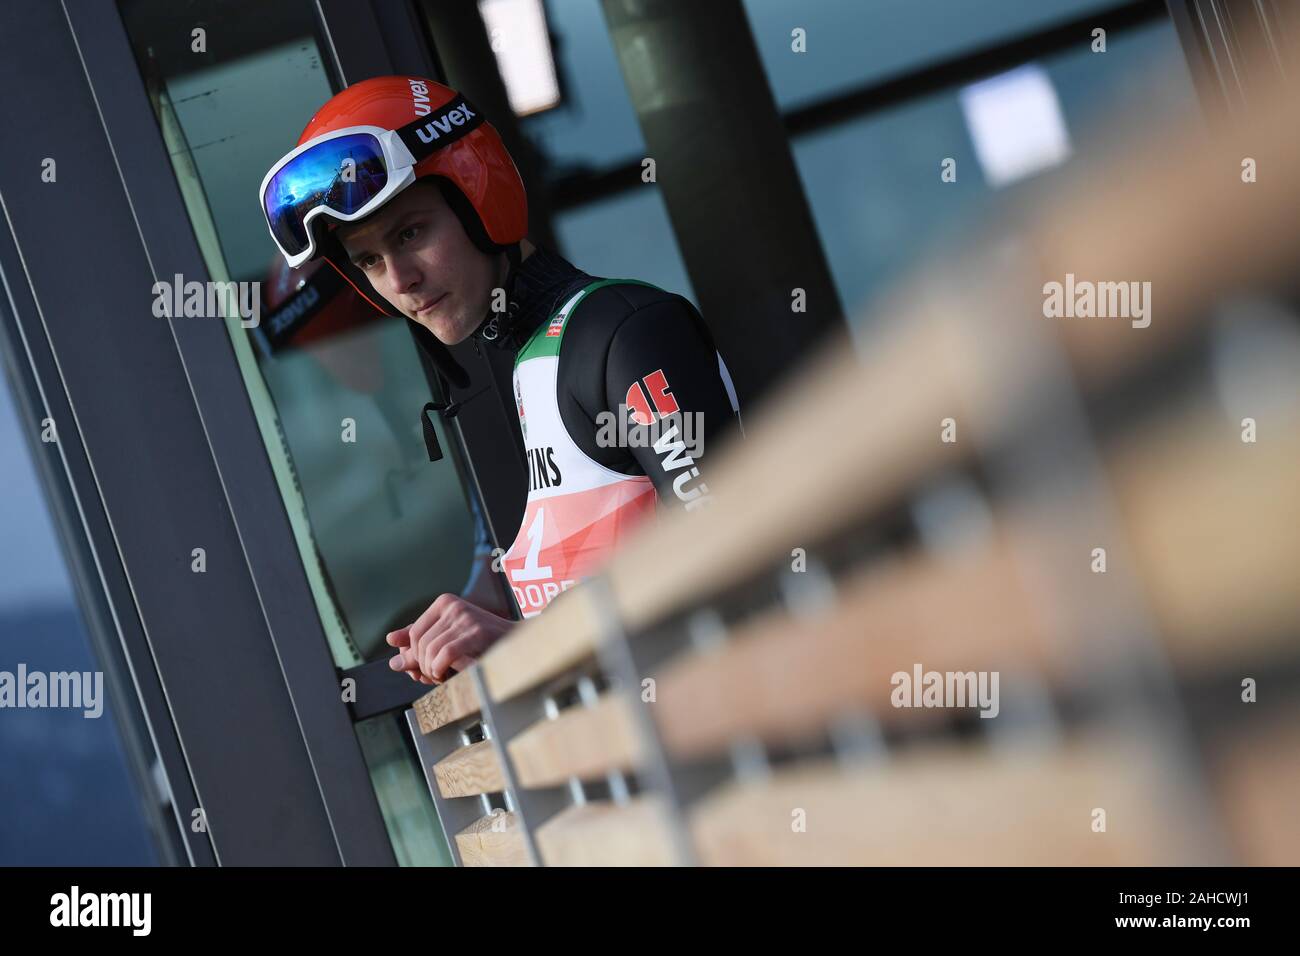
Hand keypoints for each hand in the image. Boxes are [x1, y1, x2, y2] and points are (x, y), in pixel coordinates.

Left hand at [386, 593, 515, 682]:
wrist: (519, 644)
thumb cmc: (484, 643)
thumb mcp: (449, 637)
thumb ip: (422, 639)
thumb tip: (391, 642)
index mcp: (445, 603)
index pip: (413, 633)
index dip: (414, 656)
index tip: (423, 669)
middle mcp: (453, 606)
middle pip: (419, 643)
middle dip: (422, 666)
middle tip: (433, 677)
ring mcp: (465, 617)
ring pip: (430, 650)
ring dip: (432, 670)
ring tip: (442, 676)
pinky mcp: (476, 632)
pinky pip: (444, 654)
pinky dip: (440, 669)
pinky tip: (446, 675)